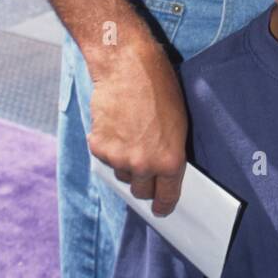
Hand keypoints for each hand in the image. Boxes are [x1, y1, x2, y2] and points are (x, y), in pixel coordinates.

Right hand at [86, 38, 187, 215]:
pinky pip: (104, 158)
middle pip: (141, 191)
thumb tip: (164, 174)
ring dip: (125, 162)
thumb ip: (169, 153)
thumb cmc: (160, 88)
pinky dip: (108, 147)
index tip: (161, 210)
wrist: (127, 67)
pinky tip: (116, 125)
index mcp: (170, 160)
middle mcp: (145, 165)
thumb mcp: (178, 123)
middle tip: (144, 161)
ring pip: (122, 174)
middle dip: (144, 181)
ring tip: (131, 133)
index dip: (164, 205)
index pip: (167, 196)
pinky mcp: (99, 147)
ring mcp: (119, 158)